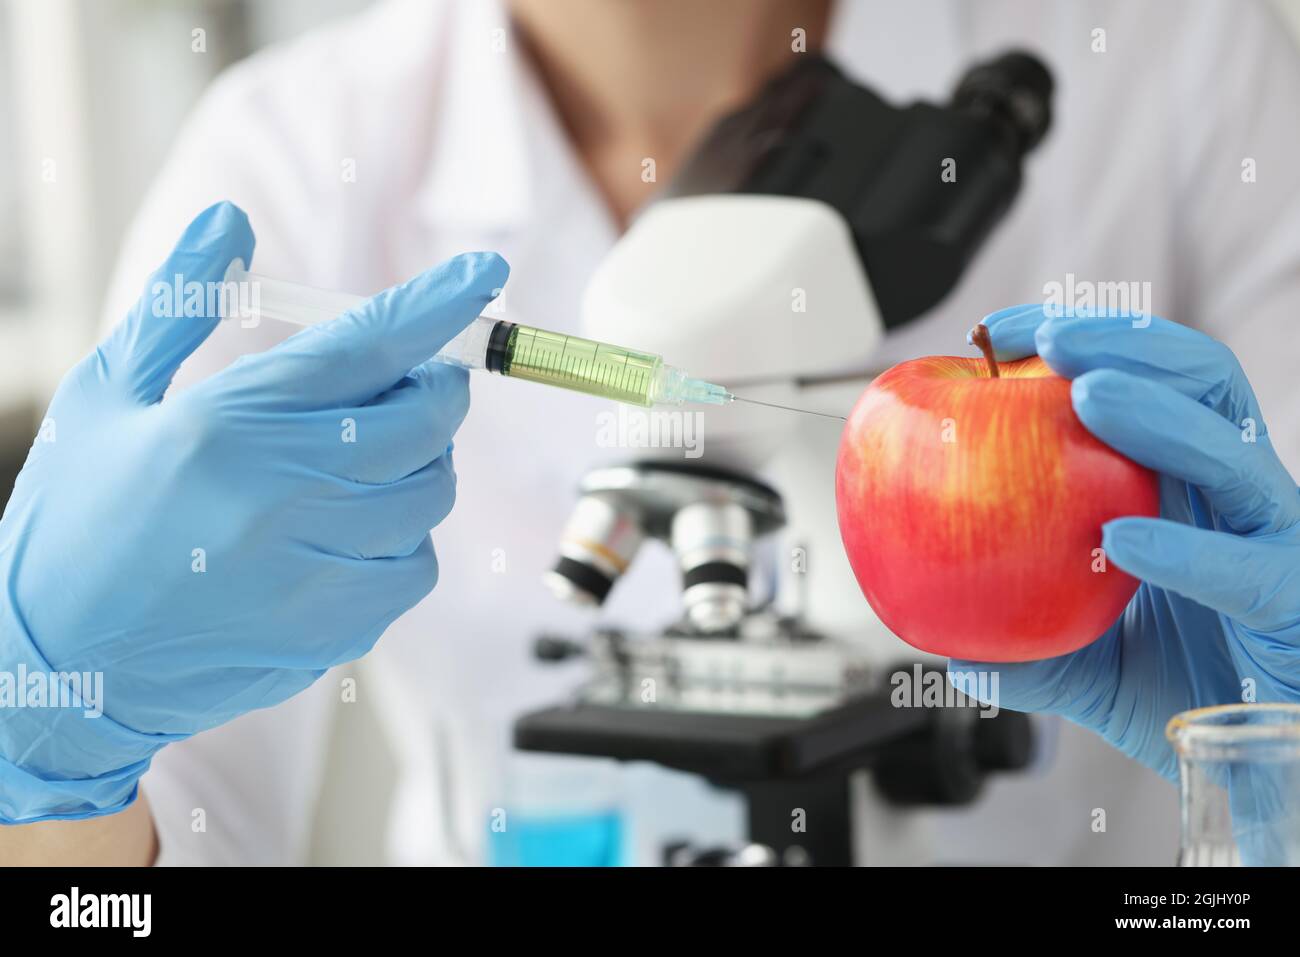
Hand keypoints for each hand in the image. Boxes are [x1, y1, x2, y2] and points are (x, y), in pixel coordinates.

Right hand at [0, 202, 507, 821]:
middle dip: (438, 386)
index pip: (367, 348)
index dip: (438, 304)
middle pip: (424, 422)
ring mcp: (316, 574)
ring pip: (430, 494)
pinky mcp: (333, 633)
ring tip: (370, 454)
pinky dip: (406, 536)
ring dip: (421, 460)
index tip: (482, 275)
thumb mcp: (105, 397)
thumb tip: (230, 220)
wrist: (56, 670)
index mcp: (228, 428)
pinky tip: (356, 528)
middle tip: (419, 376)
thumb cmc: (74, 522)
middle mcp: (285, 499)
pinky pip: (417, 567)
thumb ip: (177, 304)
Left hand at [948, 305, 1299, 780]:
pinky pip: (1246, 565)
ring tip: (1087, 393)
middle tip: (1047, 337)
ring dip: (1158, 411)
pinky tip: (1120, 539)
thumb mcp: (1085, 667)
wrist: (1263, 765)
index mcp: (1182, 489)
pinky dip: (1182, 548)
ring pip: (1233, 448)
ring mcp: (1273, 541)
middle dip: (1124, 342)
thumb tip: (949, 650)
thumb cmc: (1189, 695)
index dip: (1079, 344)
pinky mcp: (1293, 600)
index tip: (995, 334)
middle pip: (1198, 383)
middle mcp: (1232, 498)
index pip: (1142, 384)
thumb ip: (1022, 650)